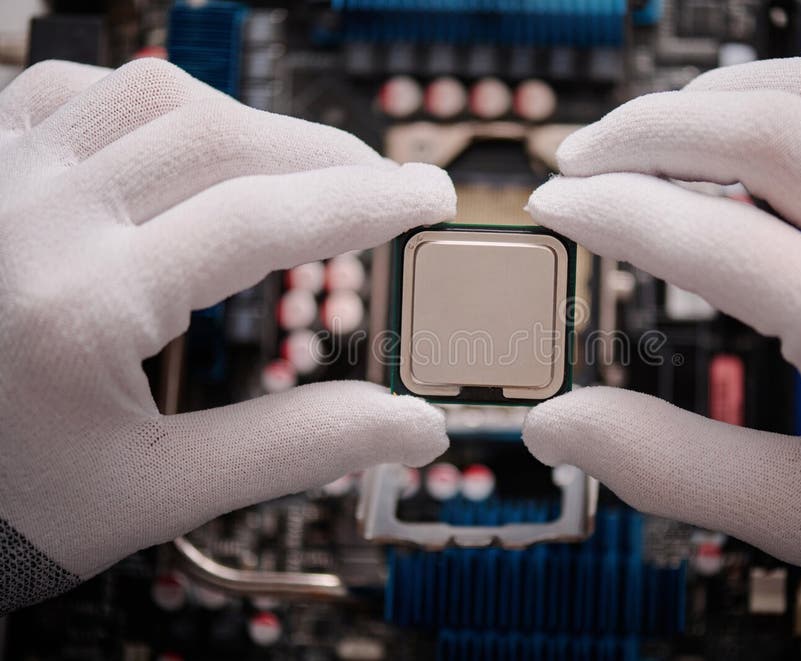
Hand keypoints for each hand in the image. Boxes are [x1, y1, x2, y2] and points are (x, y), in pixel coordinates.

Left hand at [0, 59, 452, 612]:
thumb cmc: (19, 502)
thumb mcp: (162, 490)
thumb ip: (297, 448)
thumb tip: (414, 427)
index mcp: (79, 308)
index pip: (259, 221)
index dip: (364, 204)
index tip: (428, 197)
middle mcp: (30, 220)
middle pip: (215, 137)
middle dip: (322, 156)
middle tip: (382, 186)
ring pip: (152, 93)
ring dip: (246, 124)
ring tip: (297, 171)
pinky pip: (78, 89)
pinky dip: (155, 104)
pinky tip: (188, 146)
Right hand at [524, 53, 800, 653]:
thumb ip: (667, 466)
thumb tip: (555, 426)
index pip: (708, 240)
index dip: (608, 213)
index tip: (552, 209)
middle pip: (764, 130)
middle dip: (647, 130)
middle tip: (581, 155)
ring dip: (722, 98)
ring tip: (654, 131)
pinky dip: (798, 101)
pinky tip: (754, 137)